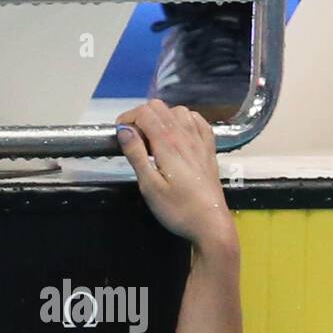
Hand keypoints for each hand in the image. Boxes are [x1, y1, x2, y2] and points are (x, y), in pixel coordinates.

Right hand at [114, 99, 236, 250]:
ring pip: (180, 111)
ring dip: (163, 117)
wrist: (212, 226)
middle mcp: (186, 137)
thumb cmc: (178, 210)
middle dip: (141, 116)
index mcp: (168, 144)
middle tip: (134, 137)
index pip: (145, 112)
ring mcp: (201, 143)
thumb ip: (136, 154)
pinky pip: (199, 123)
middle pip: (160, 107)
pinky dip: (186, 121)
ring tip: (154, 137)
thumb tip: (124, 130)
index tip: (120, 134)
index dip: (127, 118)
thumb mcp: (149, 186)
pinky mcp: (210, 152)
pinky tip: (180, 134)